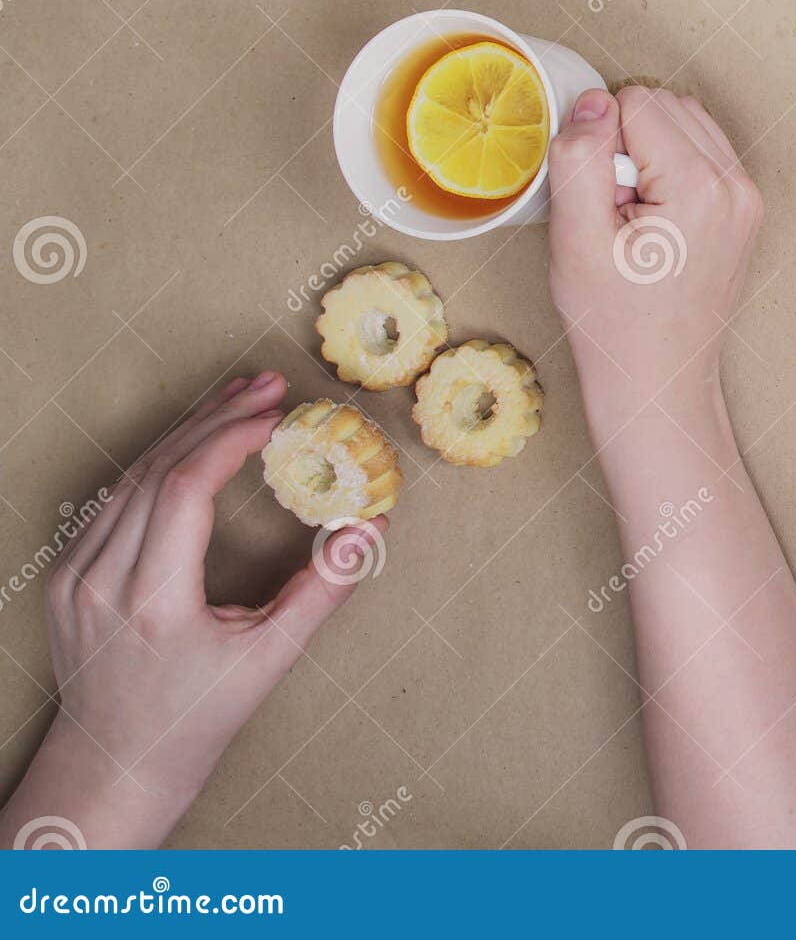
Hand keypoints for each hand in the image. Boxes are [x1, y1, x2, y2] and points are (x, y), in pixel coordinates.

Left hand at [0, 372, 383, 849]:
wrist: (109, 770)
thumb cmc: (194, 721)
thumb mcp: (269, 660)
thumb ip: (324, 589)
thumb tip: (372, 527)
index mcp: (151, 602)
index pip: (184, 487)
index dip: (231, 438)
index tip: (277, 415)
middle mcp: (101, 581)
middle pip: (157, 467)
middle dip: (218, 417)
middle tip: (269, 383)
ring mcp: (74, 576)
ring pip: (131, 475)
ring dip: (189, 429)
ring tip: (242, 398)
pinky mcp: (65, 575)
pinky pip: (114, 499)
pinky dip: (160, 460)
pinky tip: (198, 440)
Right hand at [547, 86, 761, 436]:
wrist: (659, 383)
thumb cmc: (615, 325)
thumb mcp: (576, 241)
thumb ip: (581, 160)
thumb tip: (594, 101)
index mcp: (701, 187)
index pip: (636, 101)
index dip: (602, 145)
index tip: (602, 205)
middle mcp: (738, 185)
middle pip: (666, 104)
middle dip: (627, 145)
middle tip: (616, 215)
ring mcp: (748, 198)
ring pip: (685, 121)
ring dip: (648, 153)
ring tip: (635, 220)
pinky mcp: (745, 210)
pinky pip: (701, 151)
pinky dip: (670, 168)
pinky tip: (653, 220)